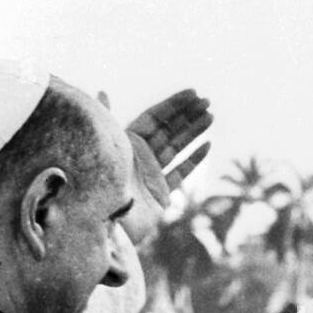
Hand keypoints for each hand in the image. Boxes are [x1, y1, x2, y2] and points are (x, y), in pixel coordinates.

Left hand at [111, 89, 212, 244]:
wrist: (107, 221)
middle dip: (188, 115)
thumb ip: (105, 118)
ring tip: (211, 117)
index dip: (174, 104)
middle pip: (169, 130)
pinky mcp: (161, 194)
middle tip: (208, 101)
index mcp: (127, 142)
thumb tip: (101, 90)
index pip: (155, 117)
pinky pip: (181, 173)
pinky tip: (208, 145)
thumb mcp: (105, 145)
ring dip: (194, 132)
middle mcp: (140, 156)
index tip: (193, 92)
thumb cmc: (102, 182)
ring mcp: (152, 174)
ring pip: (177, 148)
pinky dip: (194, 159)